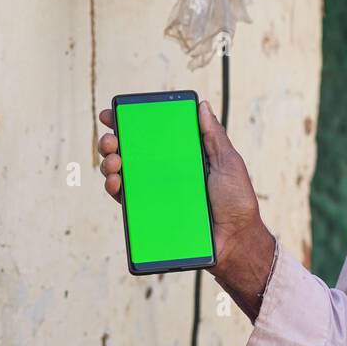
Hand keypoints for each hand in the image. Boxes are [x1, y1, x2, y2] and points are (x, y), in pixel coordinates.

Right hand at [98, 101, 274, 317]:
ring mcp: (157, 193)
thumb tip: (202, 105)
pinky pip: (127, 200)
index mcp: (183, 157)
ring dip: (109, 163)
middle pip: (131, 152)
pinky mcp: (151, 214)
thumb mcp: (229, 163)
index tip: (114, 113)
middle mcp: (166, 173)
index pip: (153, 135)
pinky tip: (115, 181)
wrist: (236, 240)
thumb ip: (214, 136)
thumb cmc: (237, 201)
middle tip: (110, 140)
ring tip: (112, 160)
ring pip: (123, 174)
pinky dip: (115, 188)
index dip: (131, 123)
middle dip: (113, 141)